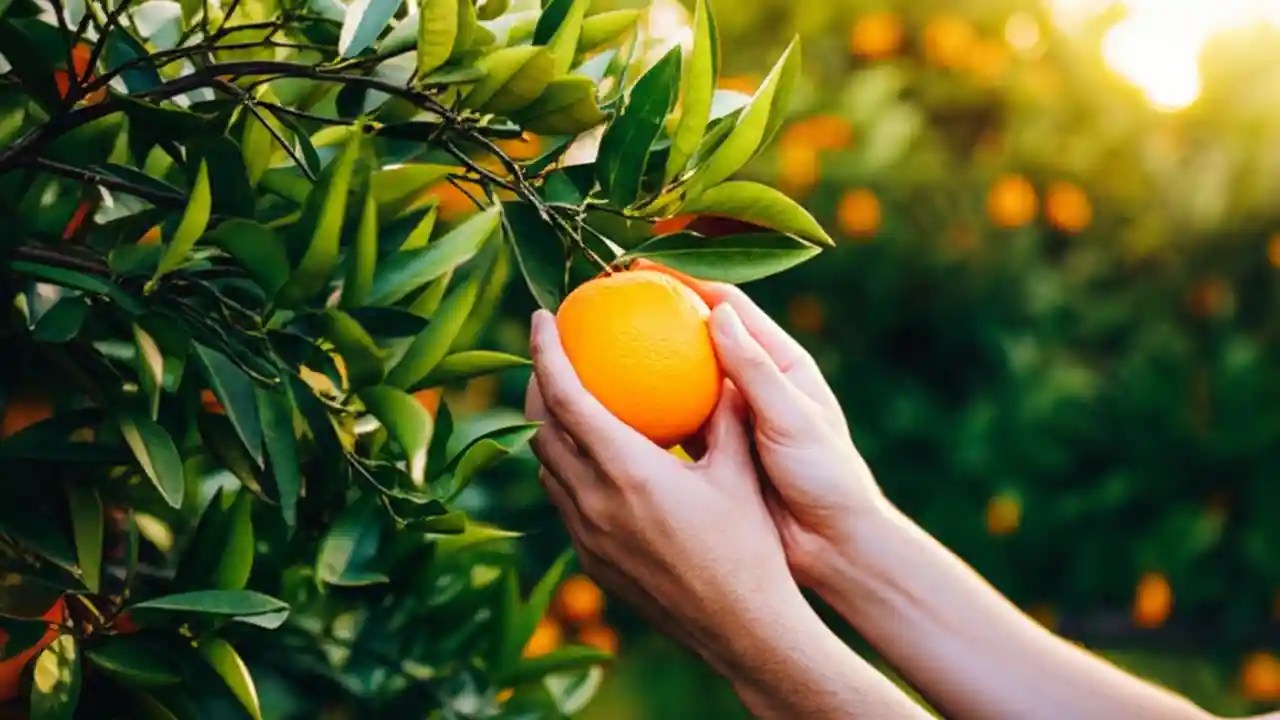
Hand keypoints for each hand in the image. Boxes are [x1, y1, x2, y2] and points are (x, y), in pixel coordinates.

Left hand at [525, 309, 809, 673]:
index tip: (541, 318)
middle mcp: (594, 502)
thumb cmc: (748, 546)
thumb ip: (723, 413)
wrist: (742, 629)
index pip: (567, 397)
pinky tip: (593, 463)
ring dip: (547, 431)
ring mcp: (587, 537)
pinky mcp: (592, 562)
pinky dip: (565, 471)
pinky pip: (563, 504)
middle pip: (540, 429)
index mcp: (627, 471)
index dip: (546, 352)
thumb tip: (721, 362)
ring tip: (568, 405)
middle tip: (552, 355)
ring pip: (545, 469)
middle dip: (537, 385)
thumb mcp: (739, 470)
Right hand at [632, 261, 888, 588]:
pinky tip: (609, 416)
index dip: (687, 280)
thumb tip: (718, 313)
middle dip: (657, 318)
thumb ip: (757, 370)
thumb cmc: (826, 478)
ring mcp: (731, 419)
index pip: (728, 306)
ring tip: (597, 354)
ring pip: (679, 383)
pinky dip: (646, 418)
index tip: (643, 266)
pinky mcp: (716, 453)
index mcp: (780, 363)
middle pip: (697, 338)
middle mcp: (752, 384)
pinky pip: (674, 427)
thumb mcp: (793, 419)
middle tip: (610, 303)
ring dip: (644, 369)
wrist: (834, 546)